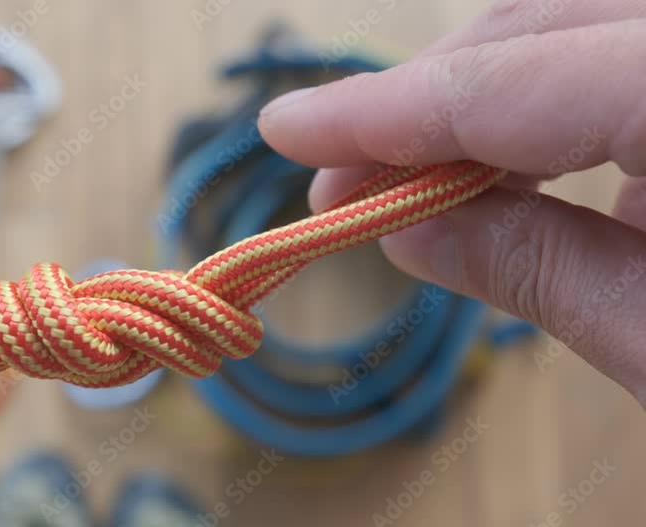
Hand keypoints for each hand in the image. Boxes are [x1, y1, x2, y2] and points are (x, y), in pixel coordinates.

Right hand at [258, 0, 645, 405]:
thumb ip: (537, 268)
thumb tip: (408, 230)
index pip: (508, 84)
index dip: (383, 111)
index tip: (288, 130)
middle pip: (534, 29)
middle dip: (424, 100)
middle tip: (340, 182)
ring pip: (568, 28)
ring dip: (478, 98)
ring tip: (408, 184)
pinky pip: (609, 54)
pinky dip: (544, 102)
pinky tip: (502, 163)